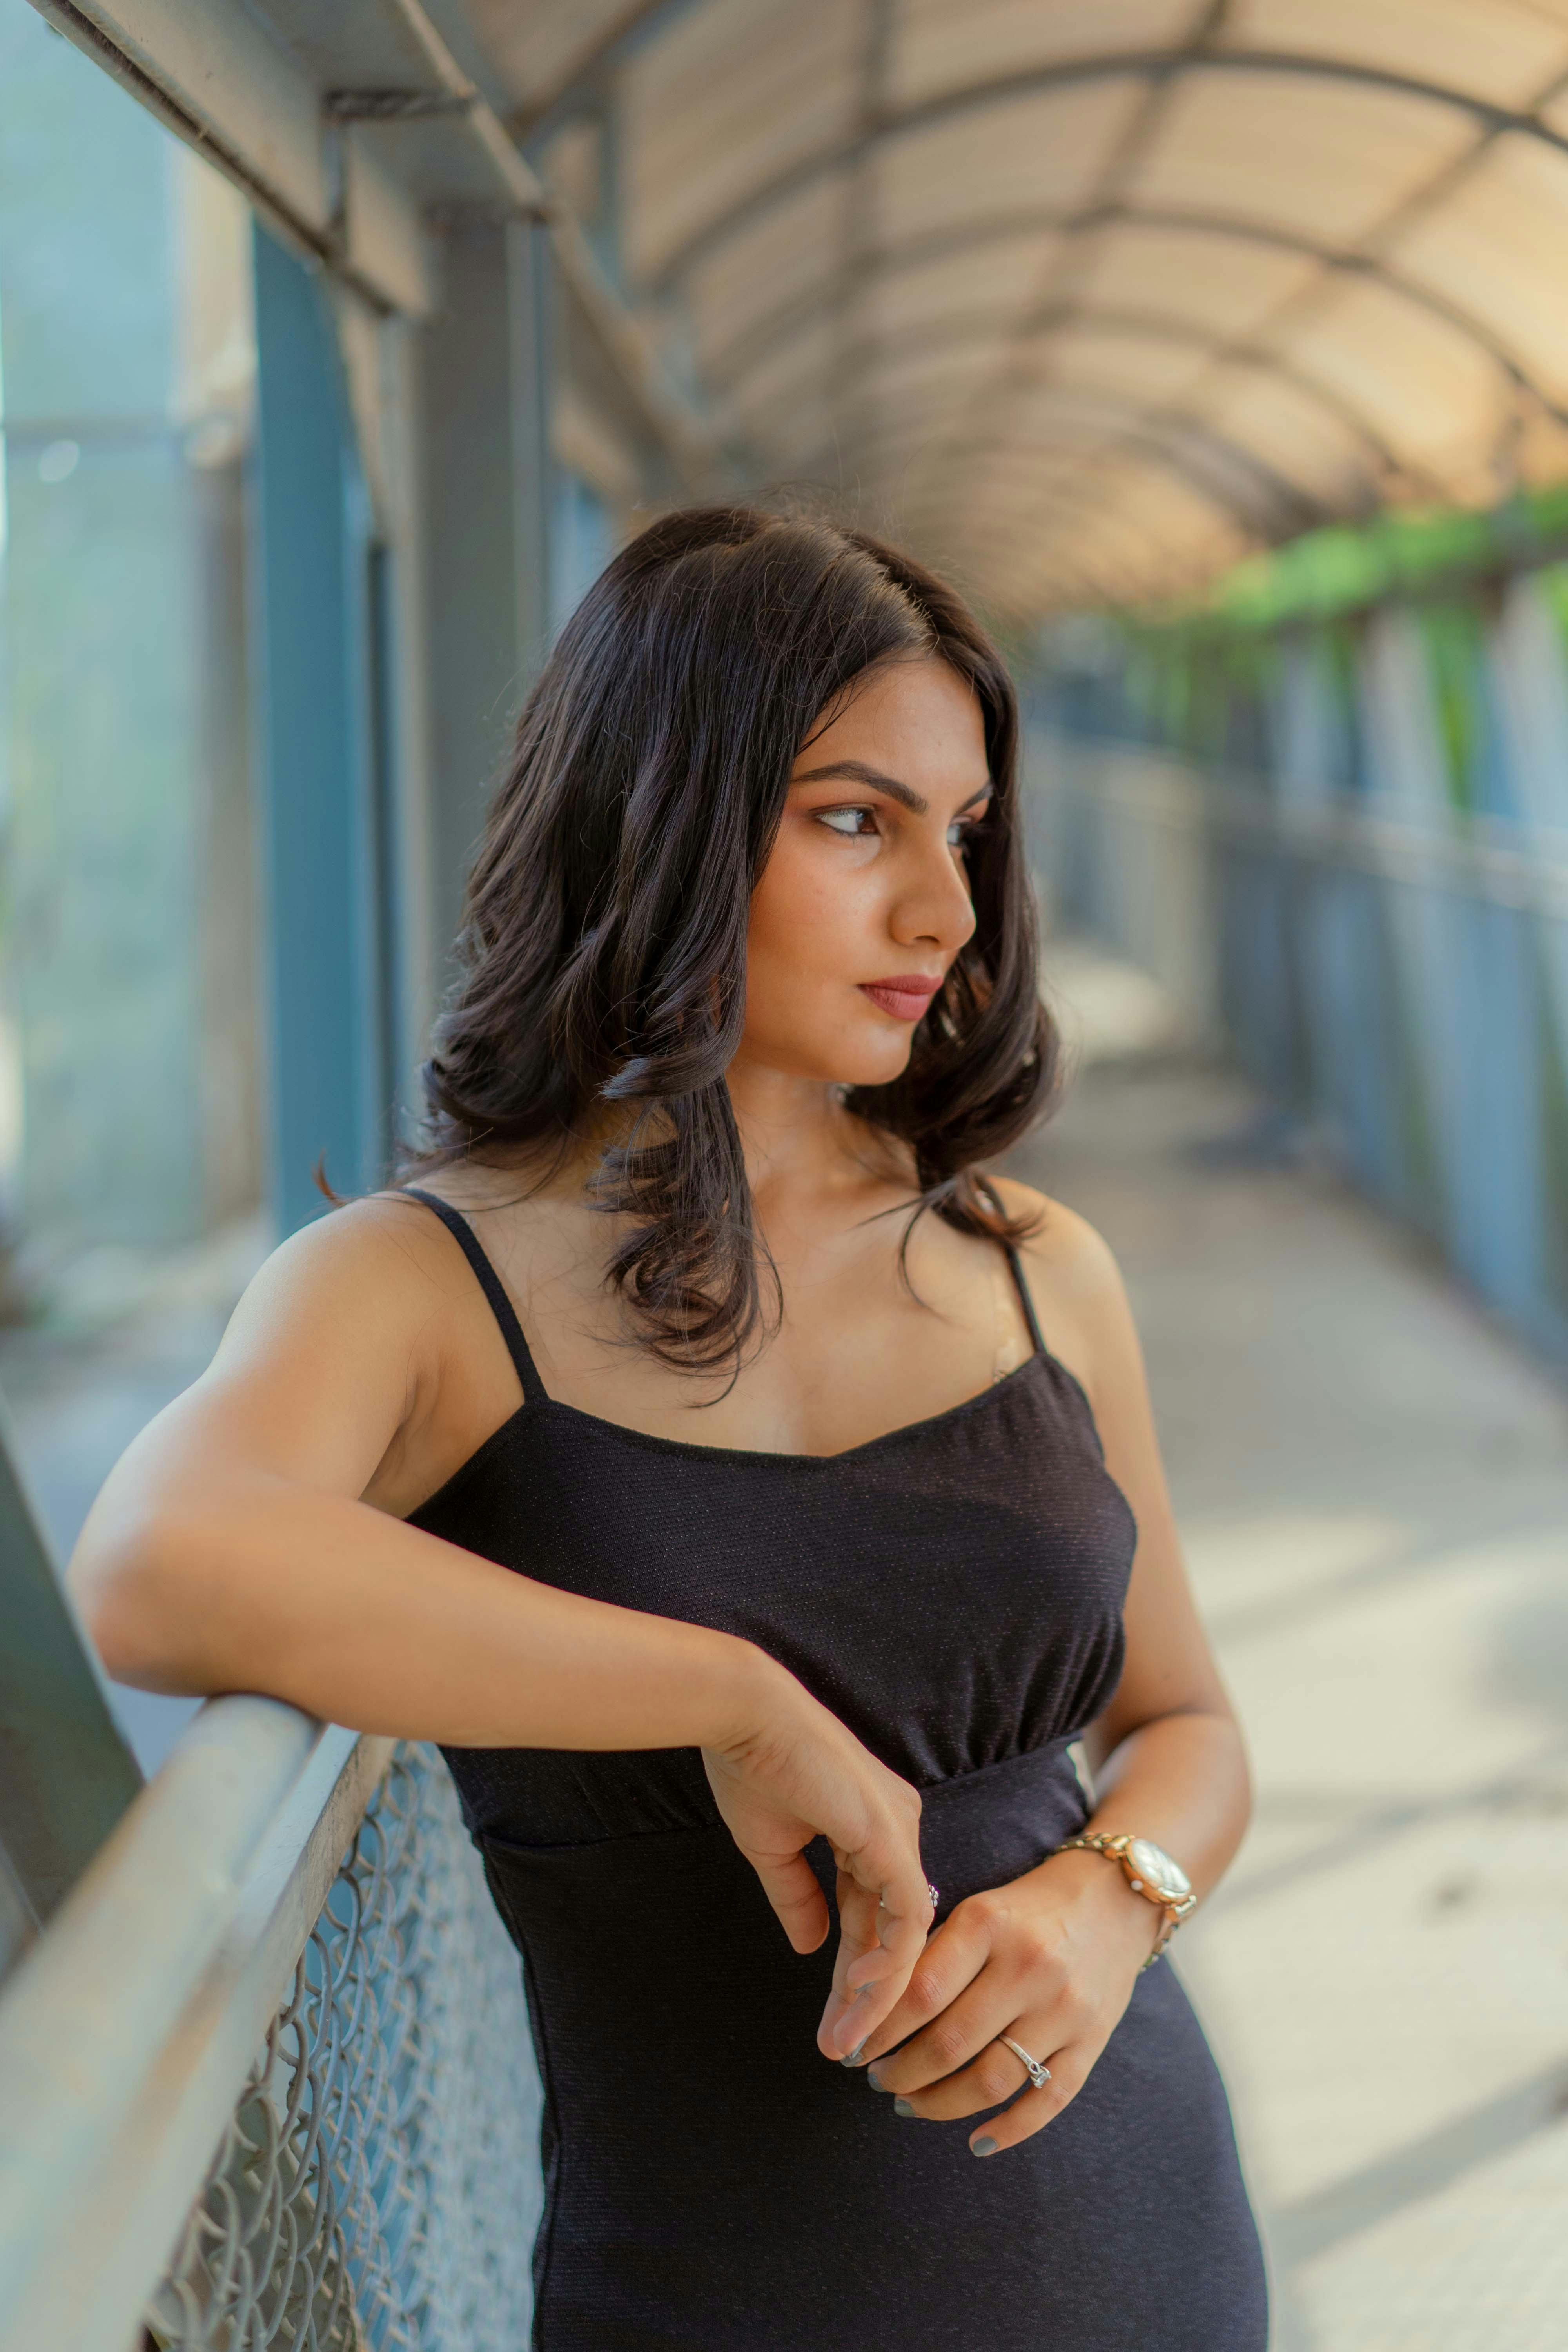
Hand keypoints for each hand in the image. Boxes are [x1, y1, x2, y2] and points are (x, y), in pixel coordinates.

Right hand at [701, 1655, 933, 2056]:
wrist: (741, 1714)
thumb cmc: (752, 1765)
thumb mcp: (774, 1848)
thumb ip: (800, 1897)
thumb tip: (813, 1947)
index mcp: (874, 1827)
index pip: (874, 1913)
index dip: (857, 1969)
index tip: (835, 2016)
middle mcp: (898, 1829)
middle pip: (893, 1930)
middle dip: (869, 1995)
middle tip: (844, 2047)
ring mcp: (899, 1833)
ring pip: (906, 1933)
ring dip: (877, 1995)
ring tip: (847, 2043)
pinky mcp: (890, 1839)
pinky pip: (904, 1918)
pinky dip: (887, 1966)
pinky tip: (861, 2005)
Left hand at [848, 1847, 1162, 2155]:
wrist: (1114, 1898)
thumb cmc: (1027, 1909)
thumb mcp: (978, 1910)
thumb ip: (934, 1954)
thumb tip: (871, 2011)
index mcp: (988, 1924)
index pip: (920, 1991)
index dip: (879, 2030)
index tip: (853, 2046)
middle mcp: (1028, 1967)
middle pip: (950, 2043)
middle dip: (901, 2072)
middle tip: (876, 2078)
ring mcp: (1065, 2009)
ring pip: (992, 2080)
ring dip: (939, 2104)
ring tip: (908, 2103)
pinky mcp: (1093, 2041)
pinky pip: (1048, 2100)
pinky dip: (1009, 2130)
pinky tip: (976, 2141)